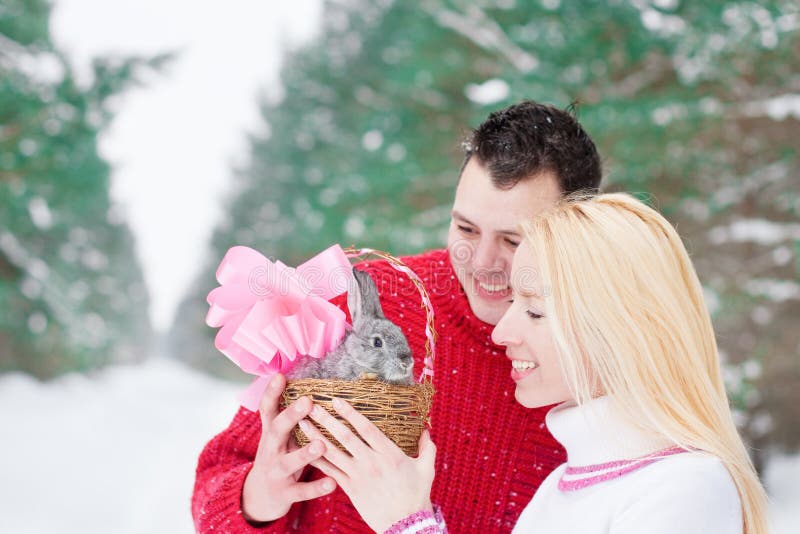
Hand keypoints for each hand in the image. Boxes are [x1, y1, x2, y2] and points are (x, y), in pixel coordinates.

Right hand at [241, 374, 336, 522]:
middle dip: (291, 415)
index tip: (280, 375)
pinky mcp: (284, 494)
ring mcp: (276, 472)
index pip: (267, 409)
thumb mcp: (280, 437)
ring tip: (321, 444)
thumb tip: (309, 386)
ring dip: (304, 453)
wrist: (259, 497)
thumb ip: (290, 417)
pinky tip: (332, 483)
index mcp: (271, 433)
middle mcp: (270, 450)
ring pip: (288, 462)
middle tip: (307, 401)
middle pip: (277, 430)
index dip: (272, 392)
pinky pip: (301, 491)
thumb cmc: (279, 457)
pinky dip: (316, 488)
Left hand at [300, 398, 435, 532]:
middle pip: (345, 437)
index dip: (351, 413)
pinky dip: (317, 459)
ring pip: (333, 452)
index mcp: (389, 454)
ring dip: (316, 436)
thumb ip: (427, 447)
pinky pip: (330, 471)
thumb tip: (426, 429)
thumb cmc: (417, 495)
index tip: (337, 400)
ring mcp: (358, 476)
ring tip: (302, 422)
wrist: (405, 525)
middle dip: (327, 419)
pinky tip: (305, 449)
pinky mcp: (350, 488)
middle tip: (312, 405)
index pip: (366, 429)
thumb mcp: (426, 469)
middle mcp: (371, 462)